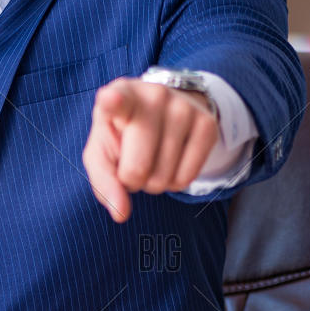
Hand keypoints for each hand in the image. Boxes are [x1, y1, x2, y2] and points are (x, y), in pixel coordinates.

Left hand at [81, 78, 220, 222]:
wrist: (162, 110)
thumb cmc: (122, 134)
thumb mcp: (102, 151)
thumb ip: (103, 181)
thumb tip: (121, 214)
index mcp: (119, 96)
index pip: (115, 101)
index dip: (113, 102)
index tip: (110, 99)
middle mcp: (153, 96)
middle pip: (137, 168)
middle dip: (131, 180)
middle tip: (133, 159)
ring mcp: (184, 108)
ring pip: (163, 178)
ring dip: (153, 181)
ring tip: (153, 156)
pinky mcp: (208, 124)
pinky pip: (186, 179)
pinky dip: (174, 182)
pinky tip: (171, 160)